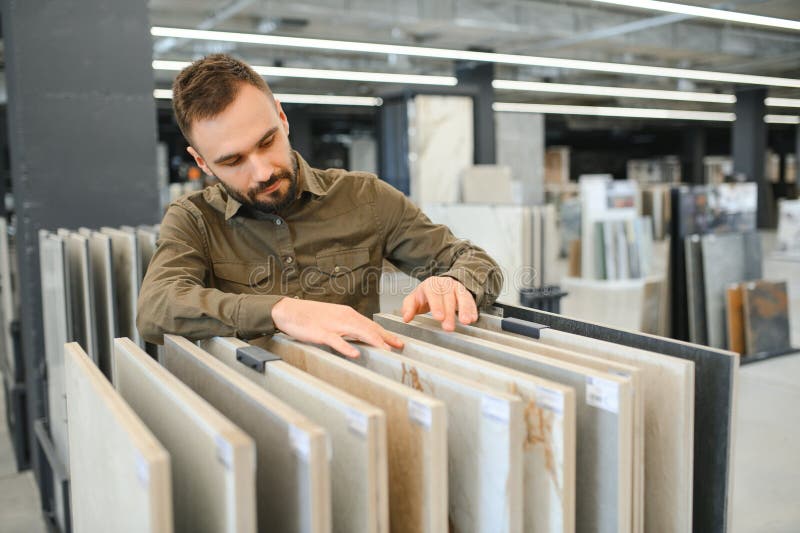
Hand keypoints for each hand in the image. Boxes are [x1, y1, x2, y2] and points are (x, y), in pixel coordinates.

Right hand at [271, 298, 402, 357]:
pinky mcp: (320, 333)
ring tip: (386, 351)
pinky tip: (355, 354)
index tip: (398, 342)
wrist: (288, 310)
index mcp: (347, 314)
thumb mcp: (332, 319)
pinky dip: (346, 347)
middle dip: (386, 338)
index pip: (371, 325)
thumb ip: (347, 327)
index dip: (386, 334)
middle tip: (399, 347)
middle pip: (369, 328)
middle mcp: (344, 317)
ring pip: (357, 332)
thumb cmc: (310, 316)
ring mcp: (332, 325)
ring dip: (373, 341)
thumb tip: (361, 337)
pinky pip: (336, 341)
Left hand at [401, 276, 477, 330]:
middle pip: (448, 297)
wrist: (438, 287)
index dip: (437, 305)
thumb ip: (409, 308)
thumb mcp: (414, 299)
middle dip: (449, 313)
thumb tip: (406, 318)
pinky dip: (472, 309)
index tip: (439, 317)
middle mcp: (444, 284)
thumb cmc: (425, 295)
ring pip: (462, 297)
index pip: (433, 293)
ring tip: (466, 322)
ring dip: (464, 310)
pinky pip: (470, 300)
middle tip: (448, 327)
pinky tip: (473, 318)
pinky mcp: (465, 292)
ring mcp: (456, 287)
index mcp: (430, 284)